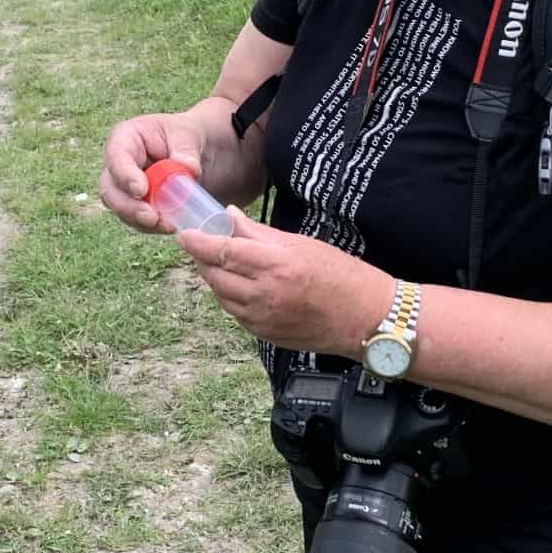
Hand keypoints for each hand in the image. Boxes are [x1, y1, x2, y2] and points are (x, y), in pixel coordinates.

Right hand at [98, 112, 207, 234]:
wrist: (196, 152)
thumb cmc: (185, 136)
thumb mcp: (188, 134)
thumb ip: (186, 150)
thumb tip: (188, 168)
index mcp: (125, 139)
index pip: (116, 157)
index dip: (125, 175)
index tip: (141, 190)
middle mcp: (117, 166)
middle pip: (110, 190)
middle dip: (129, 207)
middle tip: (151, 217)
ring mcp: (124, 189)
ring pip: (122, 210)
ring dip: (142, 221)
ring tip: (168, 225)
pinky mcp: (136, 206)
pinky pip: (137, 221)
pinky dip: (153, 227)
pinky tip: (170, 225)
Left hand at [176, 208, 391, 357]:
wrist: (366, 318)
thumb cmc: (343, 275)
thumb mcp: (303, 244)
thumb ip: (261, 234)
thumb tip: (229, 217)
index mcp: (277, 265)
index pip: (223, 251)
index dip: (198, 242)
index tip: (184, 234)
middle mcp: (265, 294)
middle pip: (215, 275)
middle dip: (204, 259)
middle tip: (204, 245)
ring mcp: (263, 319)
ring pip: (221, 296)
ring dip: (216, 279)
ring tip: (225, 264)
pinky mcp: (264, 335)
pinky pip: (234, 313)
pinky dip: (230, 297)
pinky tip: (242, 286)